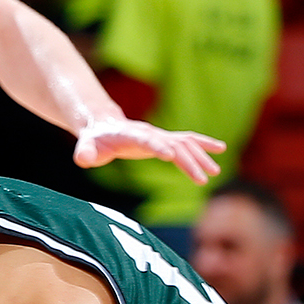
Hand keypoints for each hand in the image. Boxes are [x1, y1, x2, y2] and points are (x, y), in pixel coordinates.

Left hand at [72, 117, 223, 184]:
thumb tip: (83, 159)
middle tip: (202, 179)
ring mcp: (159, 135)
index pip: (147, 141)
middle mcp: (149, 133)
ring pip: (184, 143)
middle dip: (188, 161)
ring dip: (200, 156)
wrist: (102, 125)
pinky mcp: (165, 139)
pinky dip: (203, 144)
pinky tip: (220, 150)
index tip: (172, 156)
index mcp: (130, 135)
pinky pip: (187, 140)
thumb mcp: (86, 147)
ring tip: (214, 173)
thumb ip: (85, 152)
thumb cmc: (94, 140)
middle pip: (173, 144)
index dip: (158, 146)